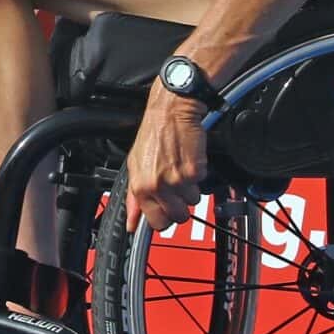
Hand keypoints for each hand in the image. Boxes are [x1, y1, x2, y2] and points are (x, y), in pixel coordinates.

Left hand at [124, 84, 211, 232]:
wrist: (171, 111)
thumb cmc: (153, 133)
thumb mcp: (135, 164)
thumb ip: (134, 197)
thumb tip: (132, 222)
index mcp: (140, 186)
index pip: (155, 223)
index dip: (163, 218)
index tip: (165, 211)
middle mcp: (157, 185)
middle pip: (178, 217)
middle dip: (180, 206)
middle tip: (176, 187)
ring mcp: (177, 180)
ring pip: (192, 202)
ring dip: (190, 189)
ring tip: (180, 169)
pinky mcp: (194, 172)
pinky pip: (201, 184)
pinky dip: (198, 175)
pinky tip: (188, 160)